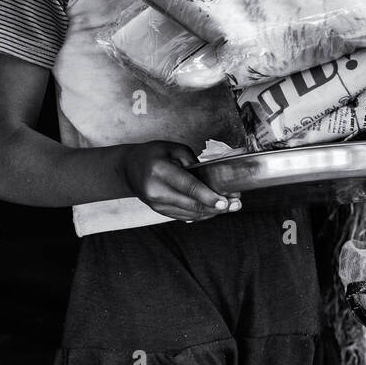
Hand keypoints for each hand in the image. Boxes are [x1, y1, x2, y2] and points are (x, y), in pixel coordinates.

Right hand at [123, 141, 241, 221]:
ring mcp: (157, 204)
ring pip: (190, 213)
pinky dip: (201, 214)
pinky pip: (184, 216)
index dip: (208, 196)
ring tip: (230, 207)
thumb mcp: (173, 148)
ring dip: (212, 212)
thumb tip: (212, 178)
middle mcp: (157, 191)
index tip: (224, 202)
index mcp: (160, 170)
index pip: (188, 186)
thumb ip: (192, 162)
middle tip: (236, 204)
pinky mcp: (160, 212)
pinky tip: (214, 210)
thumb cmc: (153, 154)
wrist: (129, 169)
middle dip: (216, 206)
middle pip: (192, 204)